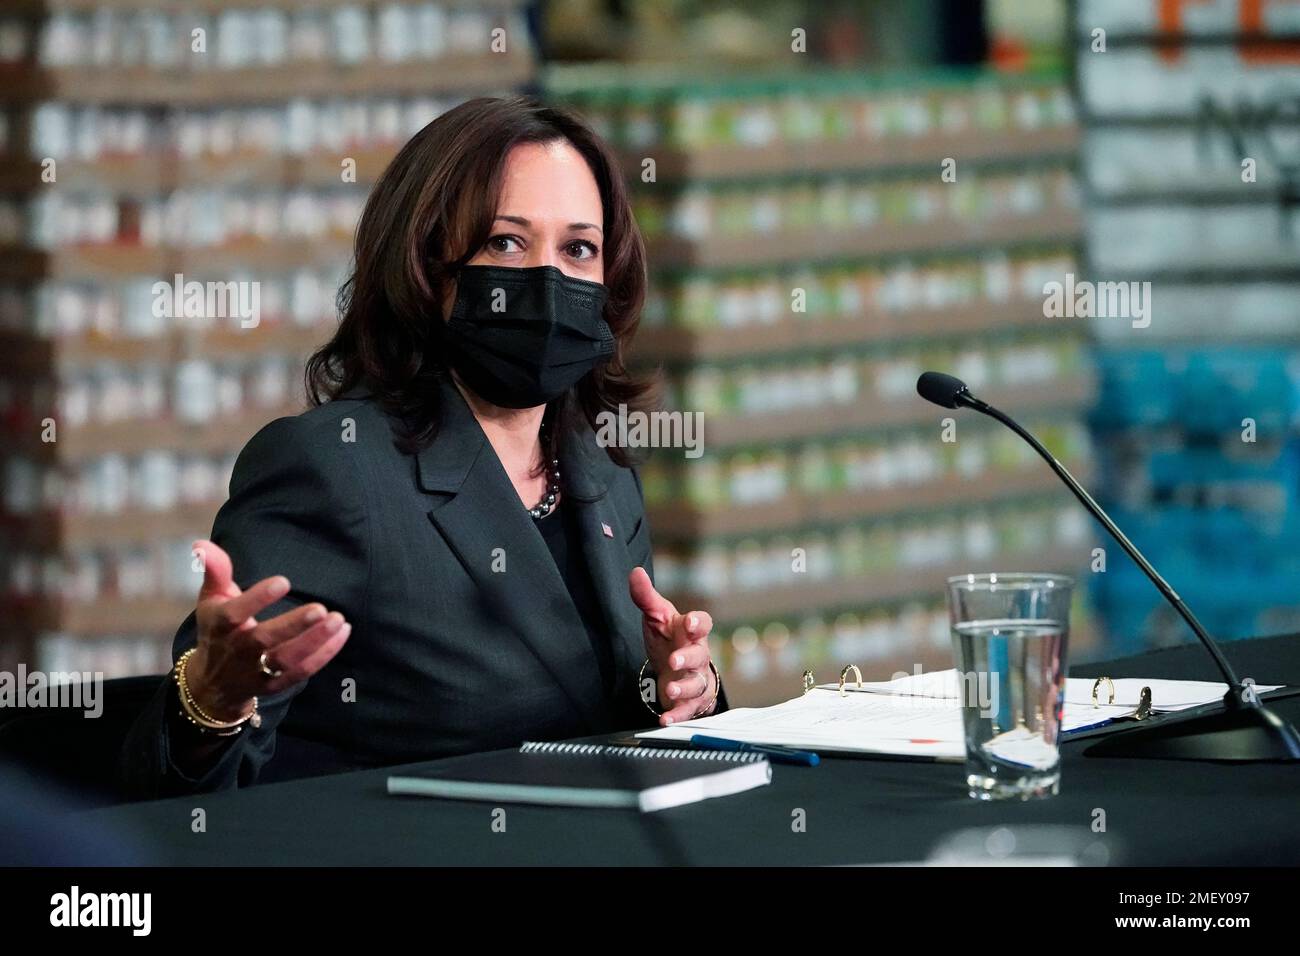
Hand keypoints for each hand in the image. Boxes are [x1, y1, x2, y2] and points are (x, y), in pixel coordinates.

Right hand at [185, 540, 351, 720]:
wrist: (211, 685)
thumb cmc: (217, 629)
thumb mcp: (212, 598)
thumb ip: (214, 570)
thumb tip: (201, 544)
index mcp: (220, 625)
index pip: (234, 613)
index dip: (256, 599)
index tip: (283, 582)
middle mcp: (237, 651)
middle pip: (264, 640)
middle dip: (293, 625)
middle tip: (320, 609)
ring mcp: (254, 671)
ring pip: (286, 660)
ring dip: (314, 641)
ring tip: (338, 620)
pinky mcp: (273, 685)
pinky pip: (300, 673)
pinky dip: (323, 655)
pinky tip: (342, 633)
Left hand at [628, 567, 717, 725]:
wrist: (675, 668)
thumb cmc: (669, 638)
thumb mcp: (656, 616)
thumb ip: (646, 597)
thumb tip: (635, 573)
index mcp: (690, 631)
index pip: (702, 623)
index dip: (697, 623)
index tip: (688, 623)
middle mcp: (697, 654)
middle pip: (700, 655)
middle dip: (688, 658)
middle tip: (675, 660)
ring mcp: (695, 678)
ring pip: (696, 684)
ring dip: (684, 689)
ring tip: (670, 691)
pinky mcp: (690, 700)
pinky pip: (688, 709)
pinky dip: (678, 715)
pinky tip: (666, 719)